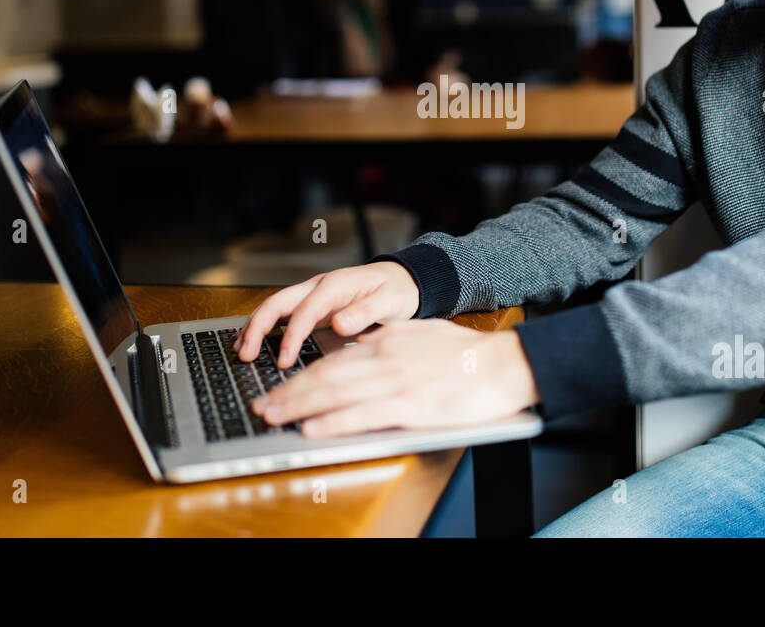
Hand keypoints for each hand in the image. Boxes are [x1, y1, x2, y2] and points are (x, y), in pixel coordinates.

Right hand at [233, 261, 419, 365]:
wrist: (401, 279)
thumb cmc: (396, 290)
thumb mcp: (390, 300)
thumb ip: (366, 311)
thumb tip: (340, 323)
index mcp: (335, 285)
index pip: (305, 311)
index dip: (291, 336)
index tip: (283, 360)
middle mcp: (317, 286)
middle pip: (277, 303)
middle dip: (257, 328)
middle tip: (245, 354)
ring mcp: (311, 295)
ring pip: (274, 307)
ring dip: (254, 327)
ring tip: (240, 351)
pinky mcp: (311, 305)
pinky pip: (281, 315)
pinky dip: (263, 328)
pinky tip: (253, 343)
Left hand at [252, 321, 540, 436]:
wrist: (503, 365)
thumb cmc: (466, 356)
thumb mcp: (419, 335)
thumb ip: (388, 342)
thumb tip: (360, 350)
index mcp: (386, 340)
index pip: (332, 358)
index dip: (300, 374)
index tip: (278, 387)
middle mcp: (384, 357)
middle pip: (324, 374)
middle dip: (288, 391)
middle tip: (262, 405)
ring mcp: (395, 381)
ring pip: (335, 392)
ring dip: (298, 405)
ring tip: (273, 415)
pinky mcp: (410, 405)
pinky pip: (362, 414)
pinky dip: (333, 421)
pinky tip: (313, 428)